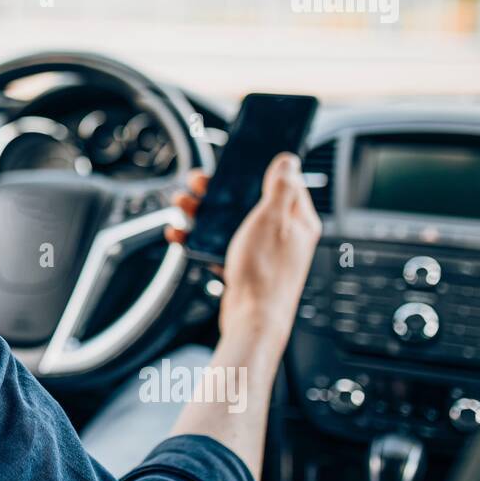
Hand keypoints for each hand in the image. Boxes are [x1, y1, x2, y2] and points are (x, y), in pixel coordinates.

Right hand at [165, 153, 320, 351]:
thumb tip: (288, 160)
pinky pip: (217, 245)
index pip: (282, 184)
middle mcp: (281, 235)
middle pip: (247, 201)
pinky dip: (198, 238)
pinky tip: (183, 234)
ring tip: (182, 205)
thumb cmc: (266, 273)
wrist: (251, 320)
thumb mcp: (272, 219)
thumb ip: (281, 187)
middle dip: (218, 192)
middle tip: (198, 184)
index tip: (234, 167)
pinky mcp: (243, 266)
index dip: (256, 173)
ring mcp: (261, 251)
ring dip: (202, 212)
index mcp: (297, 221)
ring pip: (228, 222)